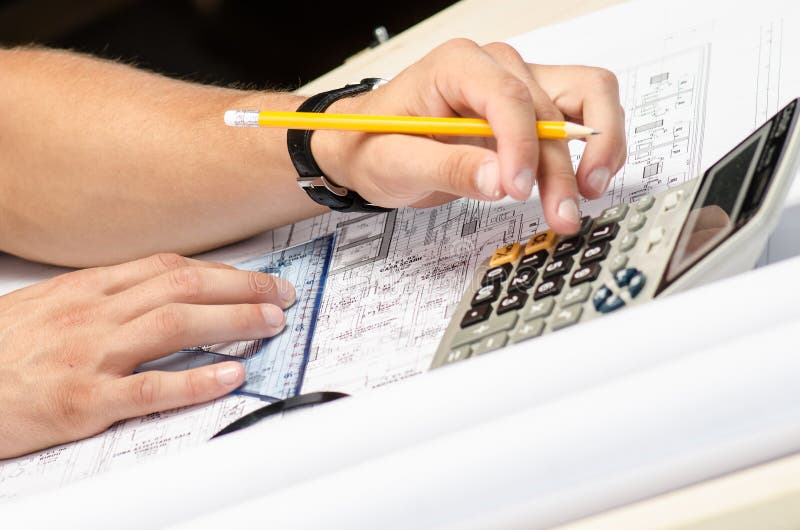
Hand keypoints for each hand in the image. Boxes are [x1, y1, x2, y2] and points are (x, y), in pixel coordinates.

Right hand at [0, 253, 294, 457]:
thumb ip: (106, 299)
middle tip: (280, 296)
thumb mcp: (52, 307)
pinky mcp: (84, 401)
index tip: (254, 278)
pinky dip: (196, 379)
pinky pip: (149, 387)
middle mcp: (94, 314)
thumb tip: (162, 296)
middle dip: (240, 288)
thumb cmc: (2, 350)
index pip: (168, 267)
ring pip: (174, 324)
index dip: (220, 271)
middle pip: (181, 286)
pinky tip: (230, 374)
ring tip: (271, 324)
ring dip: (232, 321)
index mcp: (88, 290)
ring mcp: (90, 355)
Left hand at [313, 39, 626, 234]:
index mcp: (458, 65)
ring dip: (596, 150)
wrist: (368, 147)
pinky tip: (582, 184)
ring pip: (585, 99)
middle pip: (554, 106)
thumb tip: (500, 180)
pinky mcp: (529, 114)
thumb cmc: (374, 145)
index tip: (518, 190)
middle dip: (562, 165)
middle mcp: (495, 67)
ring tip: (585, 196)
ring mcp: (518, 87)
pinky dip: (589, 150)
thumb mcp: (397, 163)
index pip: (509, 97)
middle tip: (562, 212)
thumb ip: (448, 169)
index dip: (522, 145)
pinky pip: (579, 119)